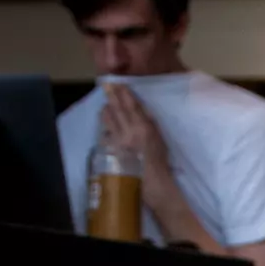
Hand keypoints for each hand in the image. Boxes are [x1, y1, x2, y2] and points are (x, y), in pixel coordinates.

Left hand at [100, 85, 174, 203]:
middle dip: (112, 96)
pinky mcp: (111, 150)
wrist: (151, 181)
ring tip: (105, 104)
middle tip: (106, 85)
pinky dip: (105, 128)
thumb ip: (149, 122)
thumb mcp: (159, 138)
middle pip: (118, 109)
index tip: (119, 84)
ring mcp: (118, 140)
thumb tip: (139, 108)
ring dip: (106, 109)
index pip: (132, 106)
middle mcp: (129, 131)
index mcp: (144, 127)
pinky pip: (105, 134)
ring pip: (108, 120)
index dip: (124, 94)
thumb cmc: (159, 160)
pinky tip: (106, 126)